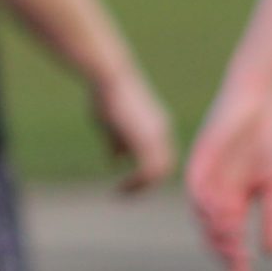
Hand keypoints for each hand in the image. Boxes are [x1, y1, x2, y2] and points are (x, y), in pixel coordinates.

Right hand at [90, 70, 176, 193]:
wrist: (110, 77)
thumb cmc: (105, 93)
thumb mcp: (110, 121)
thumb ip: (116, 141)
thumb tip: (116, 161)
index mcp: (157, 125)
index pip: (162, 155)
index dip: (148, 170)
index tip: (130, 180)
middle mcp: (162, 132)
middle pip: (166, 166)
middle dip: (147, 182)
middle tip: (126, 191)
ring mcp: (157, 136)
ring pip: (159, 172)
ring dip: (141, 186)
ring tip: (122, 193)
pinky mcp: (147, 140)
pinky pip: (147, 171)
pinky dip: (136, 184)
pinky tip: (120, 188)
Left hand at [186, 76, 271, 270]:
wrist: (260, 103)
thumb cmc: (269, 141)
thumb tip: (271, 254)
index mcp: (232, 199)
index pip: (229, 236)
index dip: (234, 259)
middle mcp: (215, 191)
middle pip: (212, 230)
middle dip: (223, 251)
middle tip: (236, 269)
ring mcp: (205, 175)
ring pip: (203, 212)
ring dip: (215, 231)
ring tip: (231, 249)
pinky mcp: (200, 158)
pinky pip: (197, 185)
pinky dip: (205, 203)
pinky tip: (216, 217)